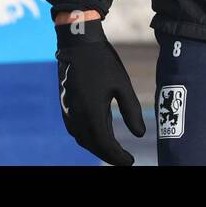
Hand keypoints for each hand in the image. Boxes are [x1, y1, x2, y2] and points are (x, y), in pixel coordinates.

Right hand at [54, 16, 145, 164]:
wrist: (78, 44)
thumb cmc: (103, 62)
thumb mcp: (122, 85)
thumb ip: (131, 110)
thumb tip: (140, 134)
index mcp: (91, 113)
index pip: (105, 145)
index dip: (118, 157)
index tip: (130, 162)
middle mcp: (76, 116)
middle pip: (92, 145)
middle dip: (108, 155)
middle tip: (123, 159)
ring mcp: (68, 111)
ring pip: (82, 139)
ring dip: (97, 147)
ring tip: (112, 149)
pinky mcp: (65, 105)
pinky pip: (75, 129)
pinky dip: (87, 137)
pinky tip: (98, 134)